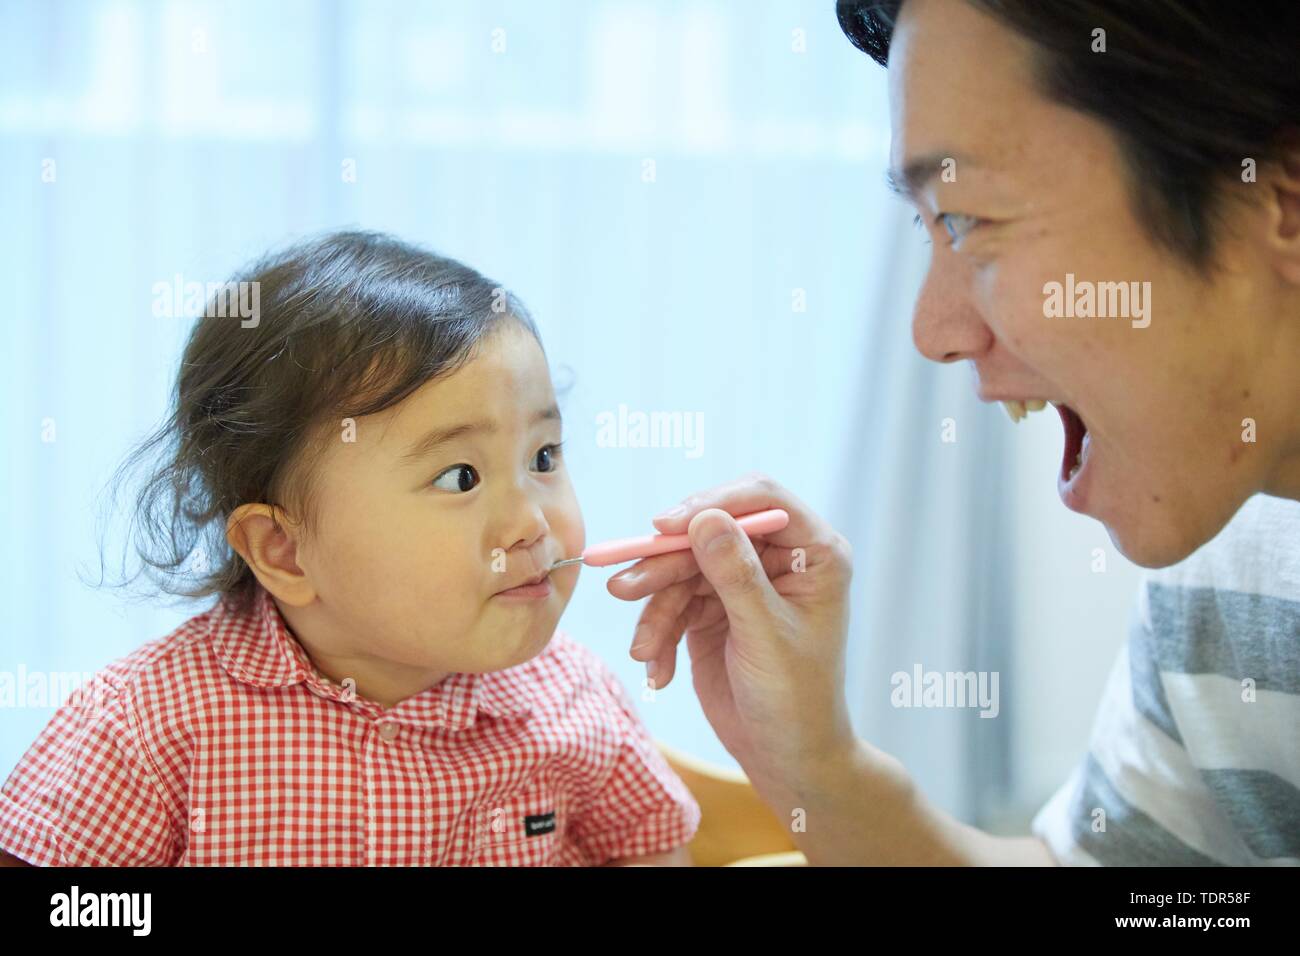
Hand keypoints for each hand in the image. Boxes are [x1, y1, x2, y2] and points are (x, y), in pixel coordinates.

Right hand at [607, 472, 856, 784]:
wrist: (786, 757)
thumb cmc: (796, 699)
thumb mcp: (765, 634)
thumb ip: (736, 574)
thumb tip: (705, 518)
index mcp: (814, 552)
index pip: (761, 499)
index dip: (711, 503)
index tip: (664, 525)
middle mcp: (778, 558)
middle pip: (709, 532)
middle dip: (665, 564)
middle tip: (624, 587)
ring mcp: (741, 582)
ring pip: (682, 569)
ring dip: (655, 607)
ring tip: (642, 649)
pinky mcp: (712, 609)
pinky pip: (673, 603)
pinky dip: (659, 633)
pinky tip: (657, 669)